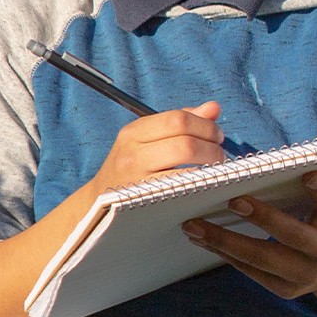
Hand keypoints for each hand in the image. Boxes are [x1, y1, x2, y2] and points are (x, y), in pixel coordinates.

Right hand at [0, 102, 228, 316]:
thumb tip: (213, 107)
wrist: (96, 209)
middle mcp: (130, 154)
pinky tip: (206, 187)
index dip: (205, 125)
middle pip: (185, 142)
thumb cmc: (129, 172)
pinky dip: (201, 186)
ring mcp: (136, 181)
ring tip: (216, 171)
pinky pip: (181, 191)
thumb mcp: (146, 141)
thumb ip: (180, 122)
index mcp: (132, 133)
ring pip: (186, 167)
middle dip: (213, 148)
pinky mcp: (143, 203)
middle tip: (220, 156)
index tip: (217, 136)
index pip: (177, 119)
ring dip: (211, 168)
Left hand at [183, 171, 316, 316]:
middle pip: (292, 235)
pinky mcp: (287, 290)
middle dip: (263, 217)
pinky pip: (252, 271)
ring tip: (193, 225)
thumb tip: (301, 156)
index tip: (308, 173)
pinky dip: (226, 254)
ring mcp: (307, 275)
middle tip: (233, 199)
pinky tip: (201, 238)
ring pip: (262, 258)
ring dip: (225, 241)